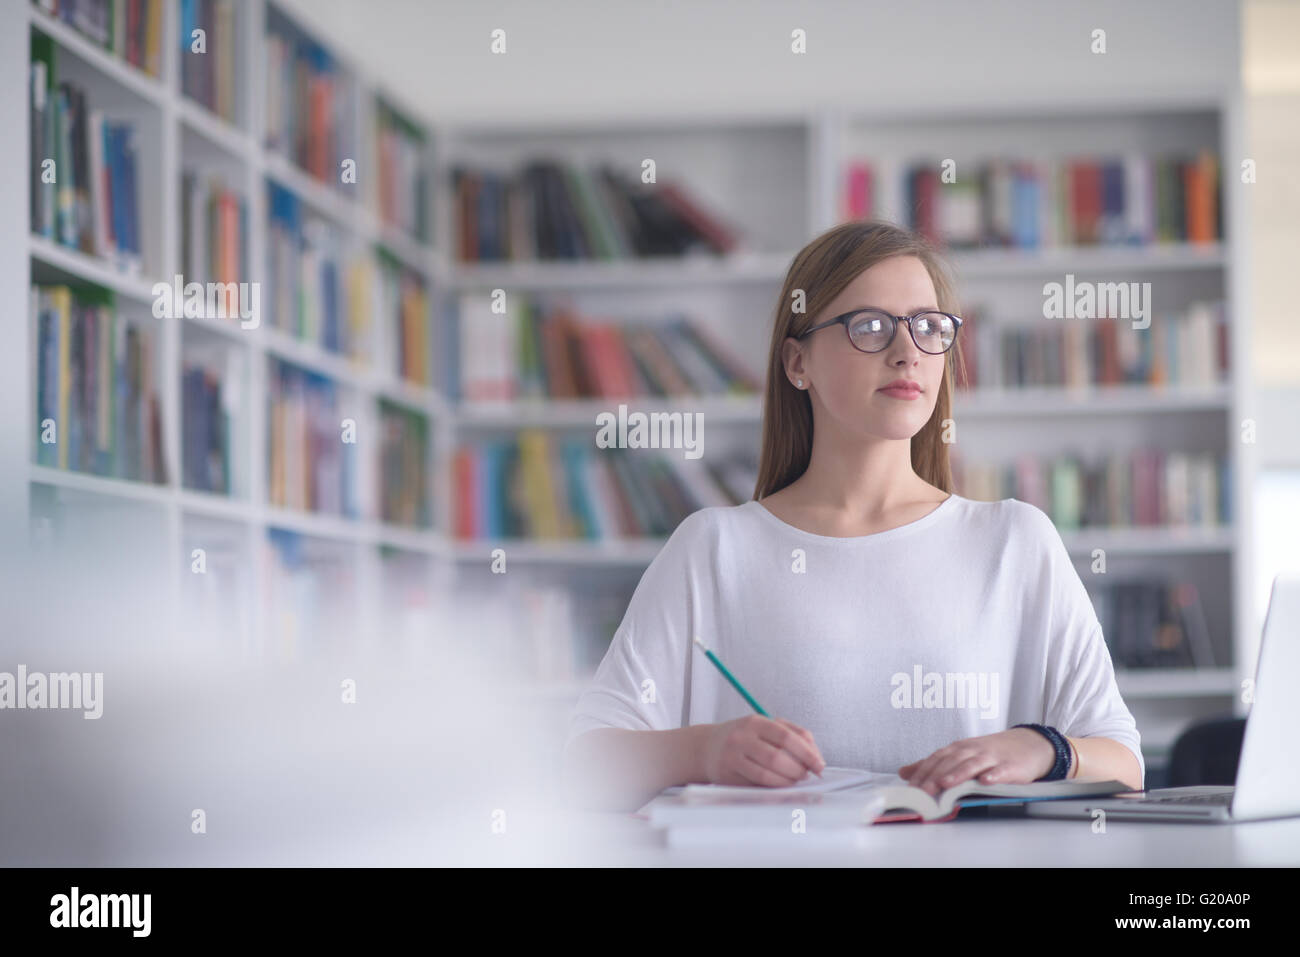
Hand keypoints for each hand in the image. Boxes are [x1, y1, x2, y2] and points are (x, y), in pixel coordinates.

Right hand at [696, 715, 825, 785]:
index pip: (787, 736)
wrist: (706, 748)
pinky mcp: (728, 773)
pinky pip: (757, 783)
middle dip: (799, 769)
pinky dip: (774, 786)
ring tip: (796, 780)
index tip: (819, 765)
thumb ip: (792, 733)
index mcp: (755, 722)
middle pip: (778, 756)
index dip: (807, 752)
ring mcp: (733, 755)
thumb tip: (816, 755)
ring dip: (788, 780)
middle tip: (807, 775)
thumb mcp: (764, 726)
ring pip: (767, 772)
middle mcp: (742, 736)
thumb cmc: (742, 738)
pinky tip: (781, 785)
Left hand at [898, 728, 1055, 796]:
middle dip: (935, 776)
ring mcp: (992, 757)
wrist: (1028, 744)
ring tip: (946, 784)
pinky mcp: (1011, 766)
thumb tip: (904, 772)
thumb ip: (933, 765)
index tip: (911, 787)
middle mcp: (972, 750)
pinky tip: (986, 781)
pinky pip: (1001, 770)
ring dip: (958, 774)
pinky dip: (994, 775)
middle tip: (923, 791)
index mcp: (958, 749)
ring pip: (973, 765)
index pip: (936, 759)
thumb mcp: (960, 755)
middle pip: (951, 762)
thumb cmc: (991, 753)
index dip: (923, 772)